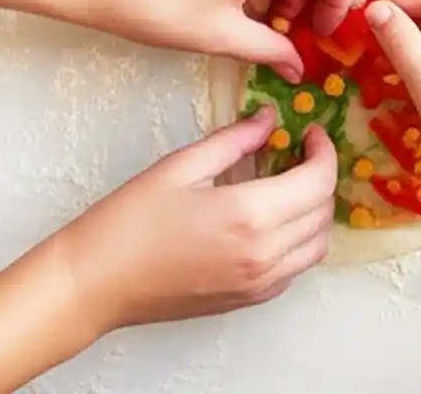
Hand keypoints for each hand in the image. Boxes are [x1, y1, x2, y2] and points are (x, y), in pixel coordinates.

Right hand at [55, 107, 335, 334]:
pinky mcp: (249, 300)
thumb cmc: (128, 223)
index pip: (318, 181)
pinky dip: (300, 242)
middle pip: (324, 213)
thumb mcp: (180, 167)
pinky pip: (295, 269)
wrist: (96, 283)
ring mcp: (259, 283)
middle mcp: (265, 254)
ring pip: (318, 245)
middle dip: (321, 177)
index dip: (323, 151)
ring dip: (316, 212)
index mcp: (249, 215)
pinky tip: (273, 222)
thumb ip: (233, 141)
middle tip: (299, 154)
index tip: (311, 133)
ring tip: (291, 186)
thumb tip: (268, 120)